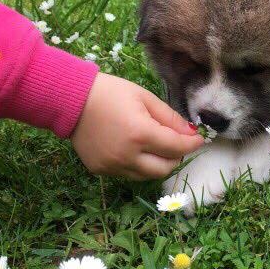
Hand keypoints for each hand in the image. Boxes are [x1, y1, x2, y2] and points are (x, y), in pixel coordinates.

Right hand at [71, 73, 203, 179]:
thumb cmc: (111, 92)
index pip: (177, 147)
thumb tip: (190, 133)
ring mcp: (113, 166)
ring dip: (158, 163)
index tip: (199, 139)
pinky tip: (134, 148)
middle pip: (166, 167)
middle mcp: (127, 155)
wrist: (71, 100)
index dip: (192, 144)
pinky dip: (138, 165)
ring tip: (156, 146)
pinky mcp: (101, 170)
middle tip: (177, 142)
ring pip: (148, 175)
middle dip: (176, 156)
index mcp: (140, 134)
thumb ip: (170, 118)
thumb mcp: (145, 98)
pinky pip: (128, 174)